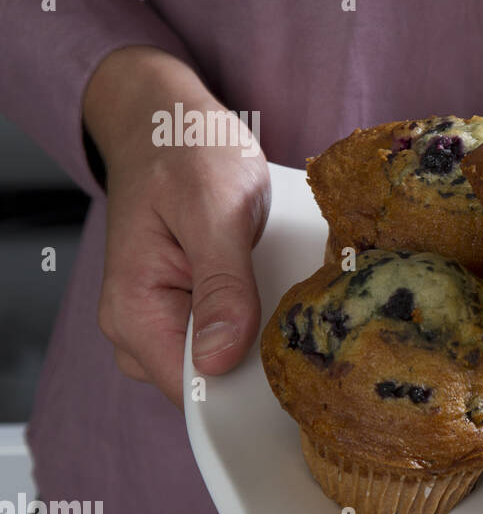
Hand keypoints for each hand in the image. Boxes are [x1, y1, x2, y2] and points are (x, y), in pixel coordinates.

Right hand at [85, 46, 269, 407]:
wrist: (171, 121)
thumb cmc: (187, 153)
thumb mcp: (215, 211)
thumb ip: (221, 286)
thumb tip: (219, 359)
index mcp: (136, 314)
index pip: (192, 392)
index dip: (248, 391)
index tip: (300, 371)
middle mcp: (143, 328)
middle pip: (215, 385)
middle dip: (266, 365)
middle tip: (314, 323)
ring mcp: (169, 320)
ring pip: (230, 362)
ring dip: (270, 339)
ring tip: (303, 298)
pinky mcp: (194, 307)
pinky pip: (234, 334)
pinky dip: (266, 320)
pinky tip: (289, 293)